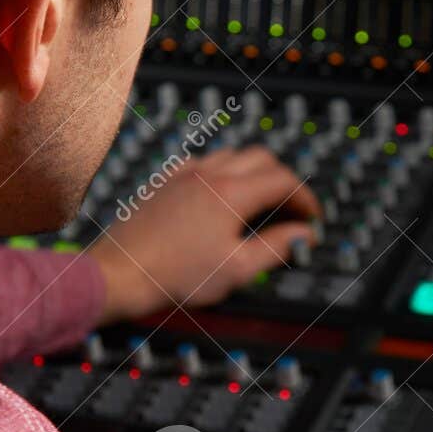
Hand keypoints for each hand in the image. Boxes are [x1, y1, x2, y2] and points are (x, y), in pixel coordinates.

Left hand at [86, 146, 320, 324]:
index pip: (284, 180)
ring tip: (260, 203)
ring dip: (255, 173)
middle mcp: (208, 173)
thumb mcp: (237, 270)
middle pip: (262, 157)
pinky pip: (203, 162)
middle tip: (291, 210)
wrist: (120, 274)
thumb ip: (276, 248)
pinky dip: (223, 173)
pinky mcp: (164, 182)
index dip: (306, 198)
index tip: (312, 218)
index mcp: (230, 193)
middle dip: (284, 180)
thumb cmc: (174, 276)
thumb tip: (304, 236)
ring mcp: (183, 174)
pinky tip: (220, 197)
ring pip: (232, 155)